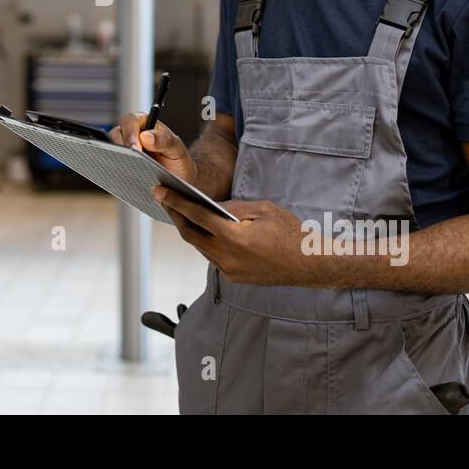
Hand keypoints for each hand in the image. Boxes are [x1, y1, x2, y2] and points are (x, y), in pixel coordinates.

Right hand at [109, 112, 196, 183]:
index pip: (130, 120)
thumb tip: (145, 136)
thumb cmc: (177, 161)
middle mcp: (131, 134)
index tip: (135, 149)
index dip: (130, 134)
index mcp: (145, 123)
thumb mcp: (177, 149)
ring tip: (126, 170)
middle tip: (129, 161)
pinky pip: (111, 164)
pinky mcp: (119, 163)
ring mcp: (123, 149)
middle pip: (115, 134)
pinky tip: (124, 177)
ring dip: (116, 158)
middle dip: (120, 147)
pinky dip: (114, 169)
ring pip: (110, 149)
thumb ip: (165, 140)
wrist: (178, 180)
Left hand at [152, 189, 314, 286]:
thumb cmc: (290, 232)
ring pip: (200, 247)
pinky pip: (212, 257)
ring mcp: (229, 270)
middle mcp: (226, 257)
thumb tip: (212, 205)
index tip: (160, 191)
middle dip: (176, 215)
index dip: (175, 202)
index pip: (196, 216)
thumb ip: (234, 207)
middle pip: (190, 234)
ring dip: (190, 230)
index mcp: (233, 237)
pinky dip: (206, 242)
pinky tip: (205, 230)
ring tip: (182, 212)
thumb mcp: (264, 209)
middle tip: (165, 199)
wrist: (309, 264)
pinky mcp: (233, 277)